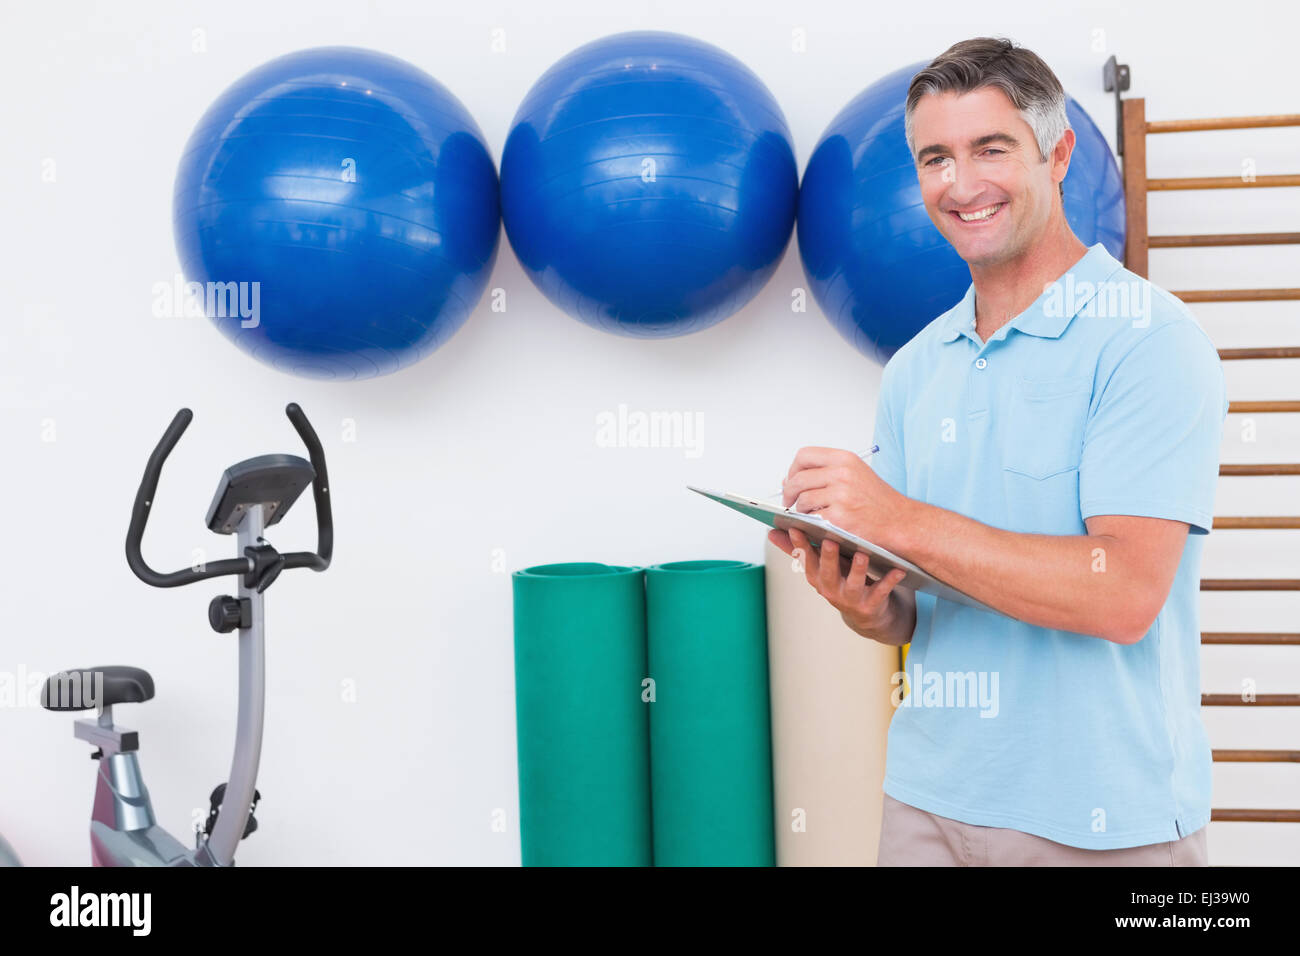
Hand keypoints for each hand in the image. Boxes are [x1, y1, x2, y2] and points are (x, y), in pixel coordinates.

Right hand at [768, 526, 914, 643]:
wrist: (868, 614)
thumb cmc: (842, 580)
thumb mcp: (821, 565)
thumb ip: (798, 549)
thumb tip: (771, 532)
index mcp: (817, 577)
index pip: (805, 559)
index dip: (800, 544)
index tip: (796, 526)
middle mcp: (830, 589)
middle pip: (826, 573)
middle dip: (827, 556)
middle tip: (829, 538)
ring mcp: (851, 599)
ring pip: (853, 584)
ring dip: (857, 569)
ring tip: (863, 554)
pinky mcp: (871, 605)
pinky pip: (881, 592)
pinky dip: (890, 581)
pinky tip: (898, 569)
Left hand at [782, 446, 908, 551]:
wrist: (900, 522)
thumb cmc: (878, 501)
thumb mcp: (856, 474)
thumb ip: (827, 472)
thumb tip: (791, 477)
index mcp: (845, 459)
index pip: (804, 456)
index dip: (793, 469)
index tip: (791, 480)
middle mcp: (842, 473)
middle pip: (798, 478)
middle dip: (789, 492)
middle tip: (789, 501)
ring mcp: (841, 495)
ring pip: (802, 500)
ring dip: (800, 510)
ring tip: (809, 514)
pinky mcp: (839, 517)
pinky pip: (811, 518)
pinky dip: (810, 522)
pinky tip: (818, 524)